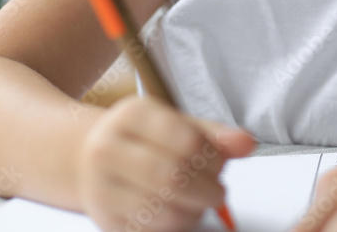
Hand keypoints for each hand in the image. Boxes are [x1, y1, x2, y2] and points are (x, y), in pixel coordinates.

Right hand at [76, 96, 255, 231]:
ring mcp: (100, 185)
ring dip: (194, 211)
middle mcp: (108, 148)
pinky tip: (181, 212)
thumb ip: (214, 135)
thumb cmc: (143, 140)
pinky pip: (151, 230)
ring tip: (200, 202)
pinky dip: (176, 225)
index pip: (187, 140)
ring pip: (162, 208)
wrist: (89, 159)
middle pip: (173, 176)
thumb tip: (247, 144)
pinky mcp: (104, 218)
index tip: (221, 165)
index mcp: (132, 115)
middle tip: (218, 191)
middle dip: (207, 189)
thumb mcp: (176, 124)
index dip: (214, 159)